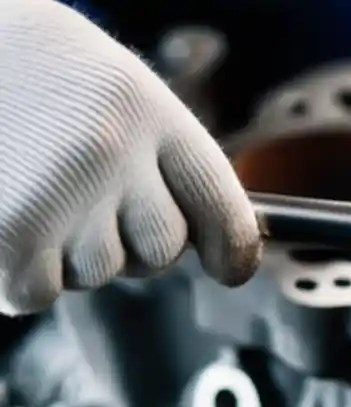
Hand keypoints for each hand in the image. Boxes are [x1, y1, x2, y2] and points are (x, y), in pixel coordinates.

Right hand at [0, 0, 259, 314]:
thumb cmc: (26, 74)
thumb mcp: (110, 92)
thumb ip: (158, 156)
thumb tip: (212, 246)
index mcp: (147, 111)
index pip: (220, 205)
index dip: (232, 249)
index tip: (230, 268)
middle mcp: (114, 152)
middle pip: (162, 250)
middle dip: (129, 243)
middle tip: (78, 197)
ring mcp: (63, 193)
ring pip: (98, 274)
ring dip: (67, 254)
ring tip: (31, 191)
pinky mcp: (13, 235)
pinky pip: (38, 293)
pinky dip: (18, 275)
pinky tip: (5, 217)